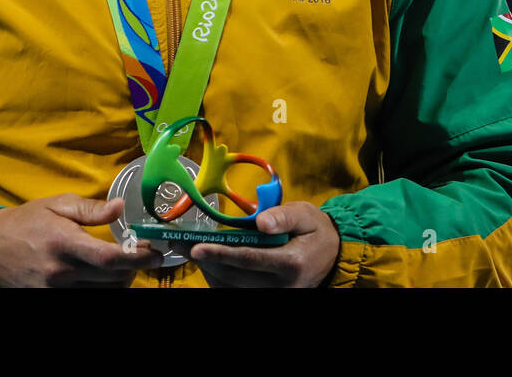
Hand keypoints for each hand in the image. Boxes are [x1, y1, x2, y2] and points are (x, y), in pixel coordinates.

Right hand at [0, 193, 163, 286]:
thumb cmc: (26, 222)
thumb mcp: (57, 205)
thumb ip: (90, 209)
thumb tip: (120, 207)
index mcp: (65, 243)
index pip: (109, 258)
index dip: (138, 259)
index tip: (156, 255)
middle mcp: (62, 272)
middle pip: (112, 278)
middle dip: (134, 268)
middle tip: (145, 256)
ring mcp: (57, 289)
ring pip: (103, 293)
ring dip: (120, 281)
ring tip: (126, 266)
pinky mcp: (51, 298)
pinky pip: (86, 298)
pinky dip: (102, 289)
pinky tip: (105, 277)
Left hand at [179, 202, 340, 286]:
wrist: (332, 255)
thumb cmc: (315, 230)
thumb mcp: (306, 215)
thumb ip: (284, 216)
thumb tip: (261, 222)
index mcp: (291, 263)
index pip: (249, 260)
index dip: (221, 253)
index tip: (197, 247)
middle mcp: (281, 286)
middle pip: (234, 277)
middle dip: (205, 260)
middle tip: (180, 244)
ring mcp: (274, 296)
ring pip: (231, 288)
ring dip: (208, 270)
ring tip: (191, 250)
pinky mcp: (269, 297)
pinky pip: (235, 292)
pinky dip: (219, 279)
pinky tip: (209, 263)